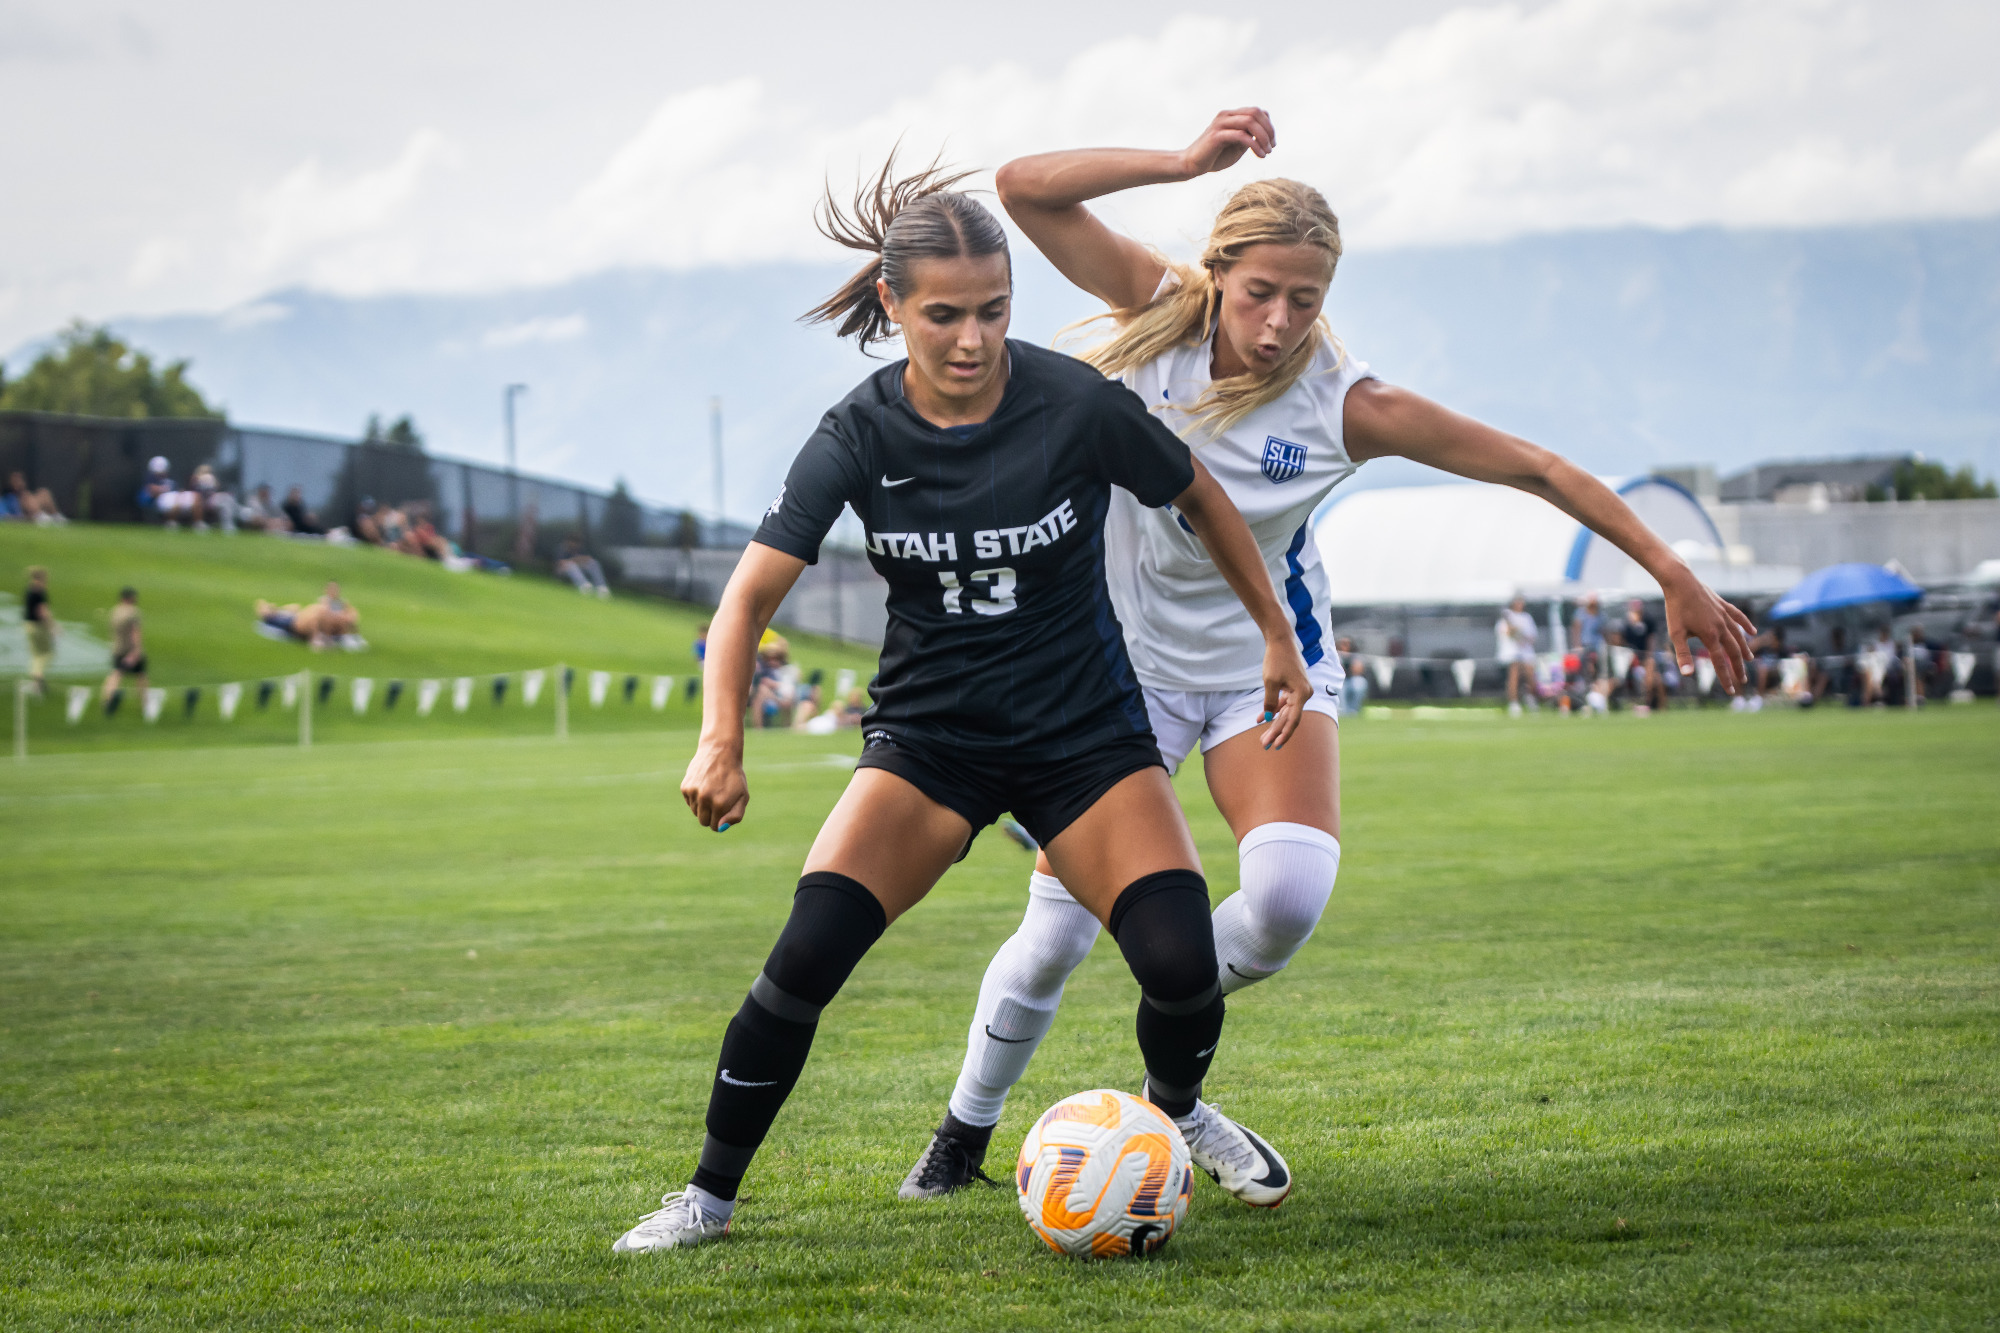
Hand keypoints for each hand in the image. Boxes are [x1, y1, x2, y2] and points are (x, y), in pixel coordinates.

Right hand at [681, 740, 748, 830]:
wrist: (720, 752)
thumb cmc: (733, 777)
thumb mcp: (742, 796)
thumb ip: (735, 816)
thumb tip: (720, 827)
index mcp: (721, 804)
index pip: (715, 827)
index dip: (721, 821)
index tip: (724, 812)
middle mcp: (705, 799)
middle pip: (703, 821)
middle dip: (711, 816)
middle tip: (718, 802)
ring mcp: (693, 792)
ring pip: (695, 812)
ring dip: (703, 806)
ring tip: (711, 790)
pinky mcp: (685, 787)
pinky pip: (689, 802)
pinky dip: (696, 797)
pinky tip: (703, 784)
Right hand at [1179, 107, 1275, 179]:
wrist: (1191, 165)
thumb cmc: (1214, 157)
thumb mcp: (1237, 146)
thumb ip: (1249, 137)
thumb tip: (1266, 134)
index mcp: (1231, 116)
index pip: (1257, 111)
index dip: (1269, 126)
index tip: (1272, 144)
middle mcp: (1226, 116)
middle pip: (1256, 113)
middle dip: (1269, 130)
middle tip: (1271, 147)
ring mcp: (1220, 124)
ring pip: (1250, 121)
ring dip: (1263, 137)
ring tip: (1267, 152)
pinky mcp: (1216, 135)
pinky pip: (1241, 135)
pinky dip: (1254, 145)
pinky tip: (1259, 155)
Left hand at [1257, 636, 1312, 749]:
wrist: (1280, 641)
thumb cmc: (1276, 659)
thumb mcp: (1270, 682)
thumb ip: (1269, 702)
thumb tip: (1268, 719)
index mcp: (1302, 693)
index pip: (1293, 719)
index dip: (1284, 733)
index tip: (1275, 745)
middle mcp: (1304, 694)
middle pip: (1289, 718)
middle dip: (1276, 732)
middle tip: (1264, 745)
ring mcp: (1299, 691)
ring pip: (1286, 712)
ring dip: (1274, 723)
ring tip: (1263, 737)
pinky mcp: (1292, 687)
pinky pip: (1283, 703)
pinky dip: (1273, 710)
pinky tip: (1260, 719)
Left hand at [1662, 570, 1755, 693]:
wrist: (1680, 582)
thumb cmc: (1675, 608)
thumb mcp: (1675, 633)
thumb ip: (1683, 654)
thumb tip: (1687, 675)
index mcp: (1710, 636)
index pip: (1720, 662)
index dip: (1726, 678)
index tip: (1731, 691)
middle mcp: (1721, 627)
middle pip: (1733, 651)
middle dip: (1738, 668)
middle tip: (1742, 680)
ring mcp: (1724, 615)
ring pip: (1739, 635)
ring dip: (1744, 649)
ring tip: (1749, 660)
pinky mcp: (1723, 605)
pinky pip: (1738, 617)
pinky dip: (1746, 625)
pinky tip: (1752, 632)